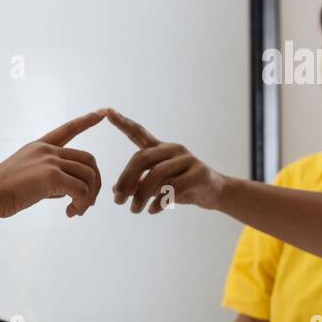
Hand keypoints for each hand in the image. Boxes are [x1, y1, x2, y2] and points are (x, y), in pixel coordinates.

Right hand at [0, 110, 105, 218]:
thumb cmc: (1, 193)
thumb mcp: (26, 179)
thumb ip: (49, 180)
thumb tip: (69, 191)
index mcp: (38, 147)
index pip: (67, 129)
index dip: (86, 121)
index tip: (102, 112)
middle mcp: (47, 150)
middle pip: (88, 160)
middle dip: (95, 182)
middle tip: (86, 203)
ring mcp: (50, 161)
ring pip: (89, 176)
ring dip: (88, 197)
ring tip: (76, 211)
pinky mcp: (52, 176)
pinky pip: (81, 190)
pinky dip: (81, 204)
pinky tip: (70, 213)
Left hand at [104, 107, 225, 211]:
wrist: (215, 193)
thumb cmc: (182, 188)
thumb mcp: (156, 186)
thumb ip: (137, 185)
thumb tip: (114, 190)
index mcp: (160, 149)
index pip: (138, 133)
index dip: (123, 123)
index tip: (107, 111)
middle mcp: (172, 149)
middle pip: (142, 158)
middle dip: (126, 179)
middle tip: (117, 200)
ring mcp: (187, 159)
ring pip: (157, 173)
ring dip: (142, 194)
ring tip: (134, 210)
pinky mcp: (199, 173)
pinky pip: (174, 186)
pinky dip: (160, 200)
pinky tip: (152, 211)